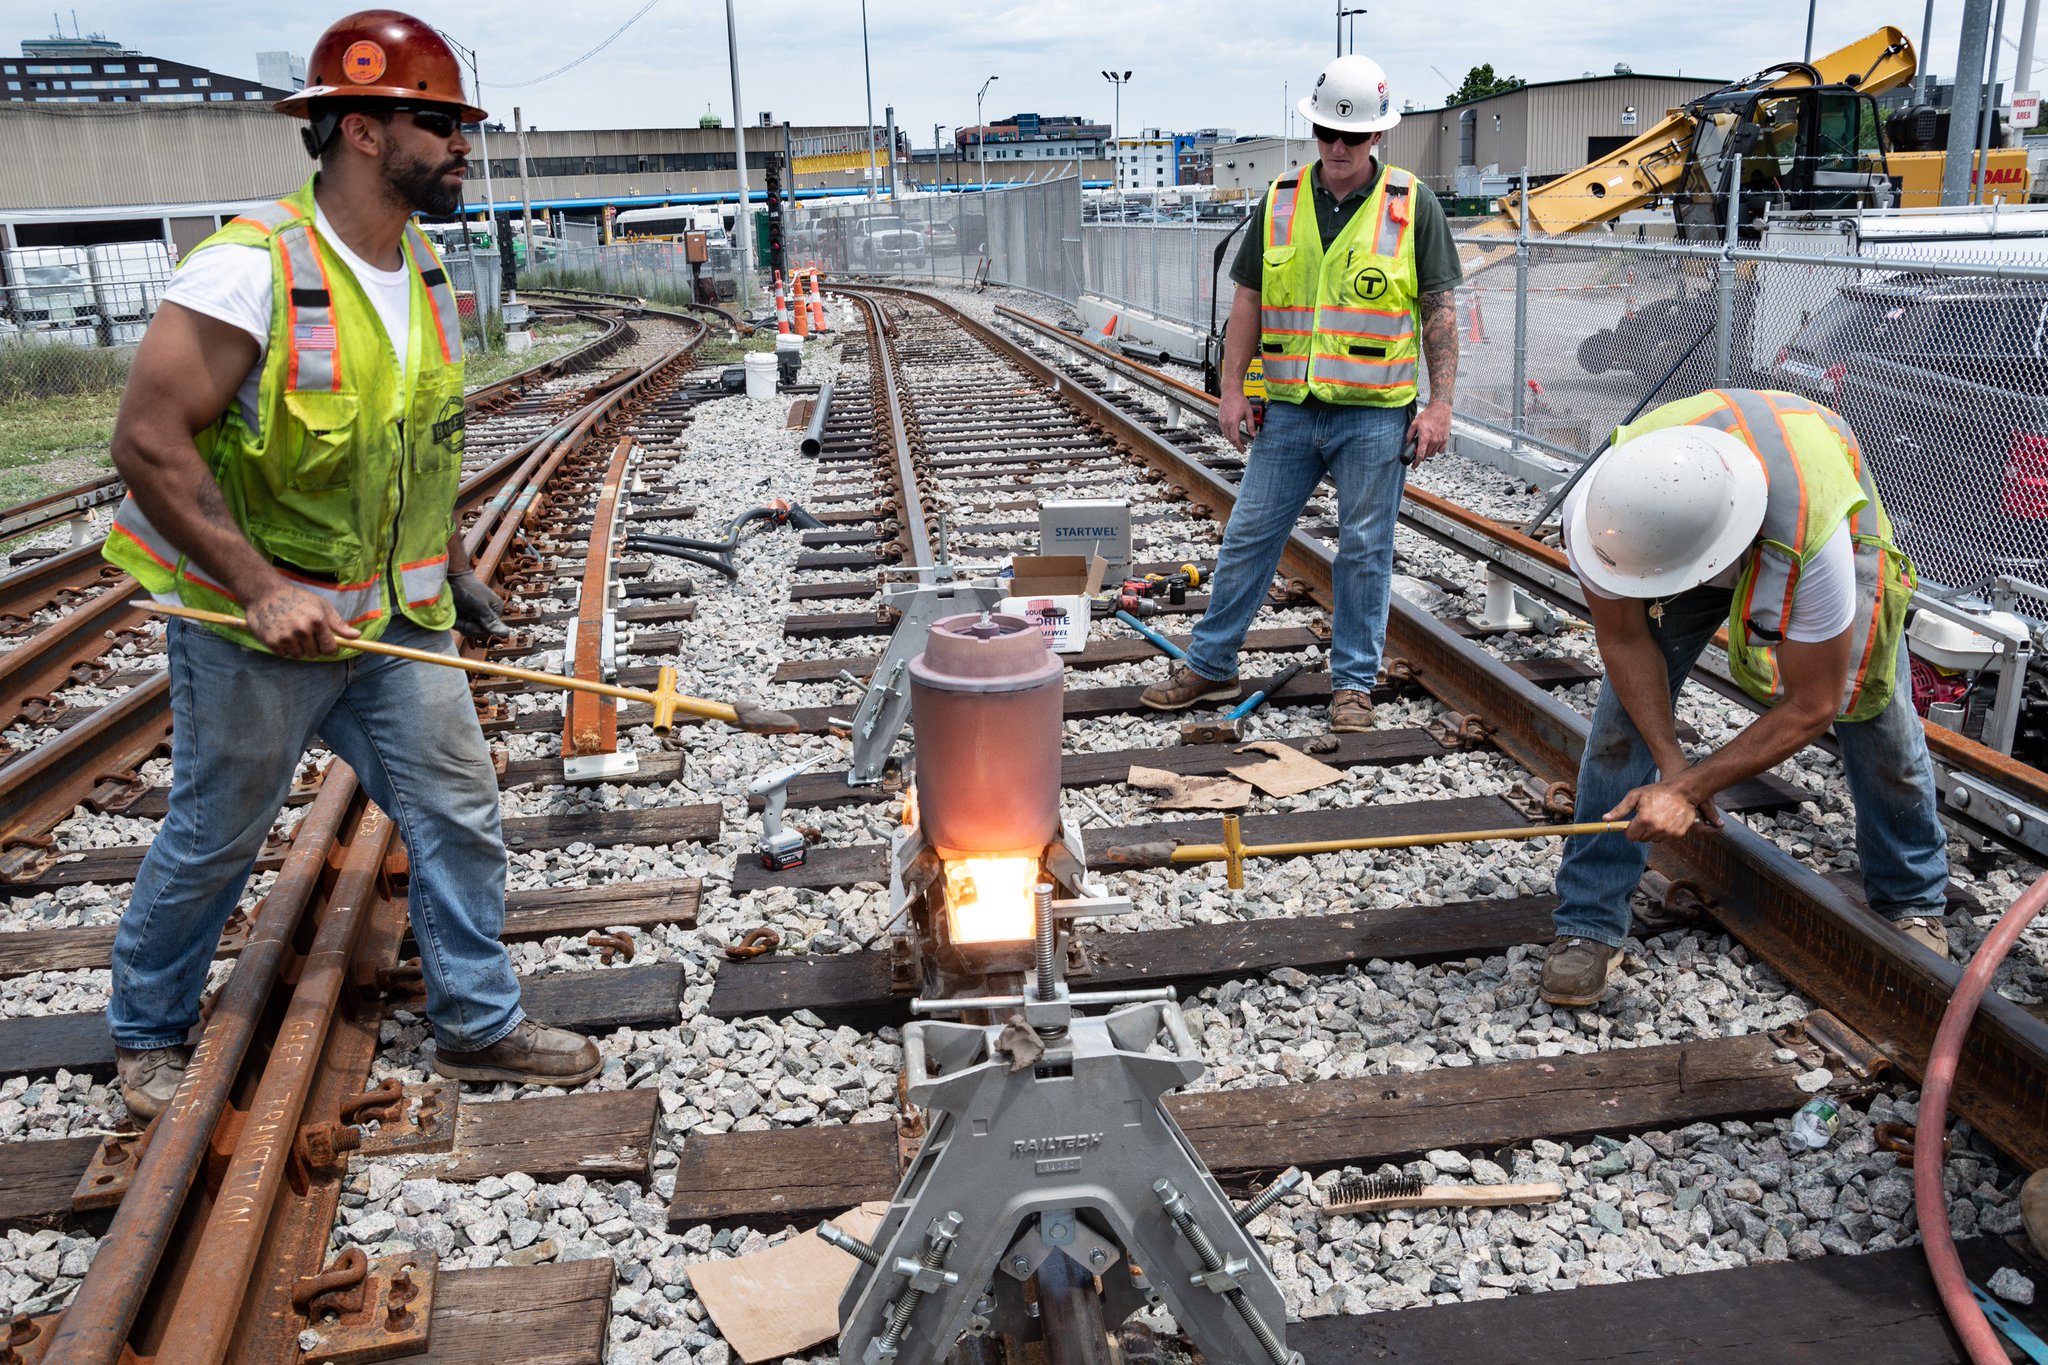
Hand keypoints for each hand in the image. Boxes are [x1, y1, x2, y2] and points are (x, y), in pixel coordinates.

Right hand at [245, 584, 356, 657]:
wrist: (265, 593)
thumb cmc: (297, 598)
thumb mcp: (321, 605)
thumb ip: (338, 623)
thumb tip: (356, 636)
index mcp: (317, 620)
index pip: (329, 648)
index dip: (328, 648)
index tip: (325, 644)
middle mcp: (302, 629)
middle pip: (314, 653)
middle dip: (312, 646)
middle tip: (304, 633)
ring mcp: (286, 636)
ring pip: (298, 655)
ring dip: (297, 648)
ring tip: (292, 632)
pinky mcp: (271, 641)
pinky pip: (284, 654)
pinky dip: (283, 648)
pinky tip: (281, 634)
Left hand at [449, 569, 509, 643]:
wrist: (453, 578)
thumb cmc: (468, 589)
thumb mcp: (480, 606)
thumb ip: (491, 621)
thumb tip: (508, 633)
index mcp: (496, 611)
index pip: (489, 630)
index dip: (477, 629)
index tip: (468, 622)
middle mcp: (488, 614)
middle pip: (479, 631)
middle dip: (468, 627)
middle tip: (460, 618)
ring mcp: (476, 614)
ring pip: (469, 630)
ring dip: (461, 625)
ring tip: (456, 615)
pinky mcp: (466, 614)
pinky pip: (462, 625)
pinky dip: (457, 622)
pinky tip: (454, 615)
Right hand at [1217, 391, 1258, 452]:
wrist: (1230, 392)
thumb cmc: (1239, 400)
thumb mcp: (1249, 413)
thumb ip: (1251, 425)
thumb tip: (1254, 435)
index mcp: (1233, 422)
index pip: (1235, 439)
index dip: (1239, 446)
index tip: (1243, 450)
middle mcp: (1226, 423)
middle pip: (1230, 439)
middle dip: (1236, 444)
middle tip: (1242, 447)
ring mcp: (1221, 421)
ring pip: (1226, 435)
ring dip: (1232, 440)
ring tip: (1239, 441)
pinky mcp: (1220, 419)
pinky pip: (1223, 430)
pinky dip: (1228, 434)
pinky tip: (1233, 434)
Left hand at [1406, 399, 1451, 464]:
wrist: (1440, 409)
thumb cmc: (1428, 415)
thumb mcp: (1414, 424)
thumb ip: (1409, 434)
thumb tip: (1407, 443)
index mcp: (1425, 437)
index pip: (1420, 455)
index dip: (1416, 463)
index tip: (1413, 466)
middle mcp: (1433, 440)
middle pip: (1427, 455)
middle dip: (1422, 455)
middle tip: (1419, 450)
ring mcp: (1440, 440)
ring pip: (1434, 454)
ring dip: (1429, 452)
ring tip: (1427, 446)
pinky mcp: (1446, 439)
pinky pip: (1441, 450)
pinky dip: (1437, 450)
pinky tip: (1434, 445)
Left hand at [1606, 780, 1723, 842]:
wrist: (1683, 791)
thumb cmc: (1657, 791)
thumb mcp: (1635, 796)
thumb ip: (1620, 809)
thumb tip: (1605, 819)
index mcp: (1644, 819)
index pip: (1631, 836)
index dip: (1630, 830)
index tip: (1633, 824)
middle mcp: (1656, 828)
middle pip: (1641, 839)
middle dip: (1641, 830)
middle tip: (1646, 818)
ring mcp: (1668, 832)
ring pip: (1654, 840)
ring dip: (1653, 832)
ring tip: (1657, 818)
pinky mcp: (1678, 834)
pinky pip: (1665, 839)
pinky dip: (1664, 832)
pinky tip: (1666, 820)